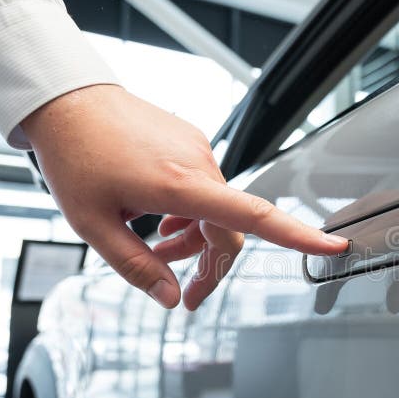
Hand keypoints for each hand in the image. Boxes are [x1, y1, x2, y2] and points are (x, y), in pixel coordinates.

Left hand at [22, 84, 347, 309]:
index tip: (332, 244)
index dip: (298, 235)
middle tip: (184, 295)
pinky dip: (190, 213)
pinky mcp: (190, 143)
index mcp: (180, 184)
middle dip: (210, 267)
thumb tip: (169, 297)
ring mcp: (197, 151)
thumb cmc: (76, 155)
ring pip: (215, 211)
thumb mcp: (92, 225)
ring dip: (194, 240)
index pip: (253, 216)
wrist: (66, 100)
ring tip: (157, 249)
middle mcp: (198, 164)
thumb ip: (135, 266)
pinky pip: (205, 189)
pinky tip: (161, 221)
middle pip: (230, 230)